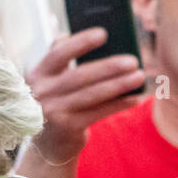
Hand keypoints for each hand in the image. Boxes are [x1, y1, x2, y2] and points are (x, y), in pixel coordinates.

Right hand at [26, 29, 145, 164]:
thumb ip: (60, 56)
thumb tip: (86, 33)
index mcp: (37, 73)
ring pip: (92, 94)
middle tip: (133, 61)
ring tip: (139, 76)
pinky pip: (98, 112)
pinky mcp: (68, 127)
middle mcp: (42, 92)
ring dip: (119, 85)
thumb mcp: (51, 79)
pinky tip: (135, 98)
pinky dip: (118, 104)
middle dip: (109, 67)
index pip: (58, 53)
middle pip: (80, 76)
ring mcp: (54, 111)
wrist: (49, 143)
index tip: (103, 34)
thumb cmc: (56, 102)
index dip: (80, 43)